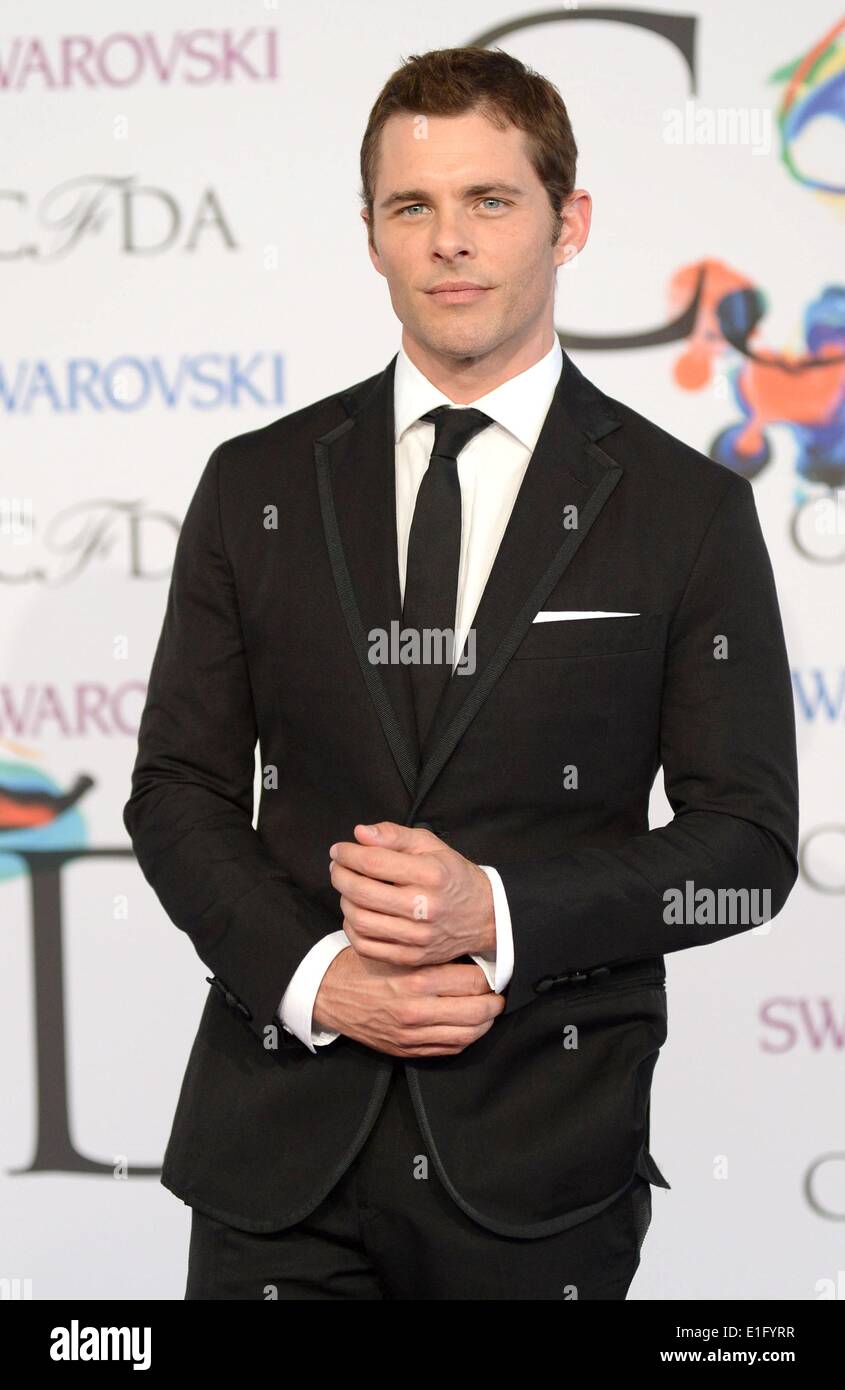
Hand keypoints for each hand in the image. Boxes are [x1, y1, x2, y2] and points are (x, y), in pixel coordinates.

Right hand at [312, 948, 503, 1056]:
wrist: (329, 994)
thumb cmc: (363, 966)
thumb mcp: (396, 949)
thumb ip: (431, 953)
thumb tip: (469, 953)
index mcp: (417, 979)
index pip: (474, 980)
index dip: (490, 974)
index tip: (494, 969)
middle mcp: (418, 1009)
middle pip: (478, 1010)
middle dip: (495, 1001)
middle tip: (498, 992)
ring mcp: (413, 1034)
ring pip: (469, 1034)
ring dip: (485, 1022)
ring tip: (488, 1010)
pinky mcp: (407, 1049)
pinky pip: (450, 1049)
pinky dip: (466, 1038)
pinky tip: (468, 1026)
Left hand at [328, 821, 495, 966]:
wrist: (484, 915)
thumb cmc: (452, 875)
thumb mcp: (430, 845)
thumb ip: (394, 835)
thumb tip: (359, 833)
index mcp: (430, 874)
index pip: (373, 862)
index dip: (347, 854)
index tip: (339, 850)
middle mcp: (424, 907)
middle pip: (361, 892)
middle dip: (340, 875)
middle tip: (337, 867)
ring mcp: (417, 937)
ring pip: (360, 920)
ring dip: (344, 901)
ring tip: (348, 889)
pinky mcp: (411, 957)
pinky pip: (366, 946)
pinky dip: (352, 929)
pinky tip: (356, 914)